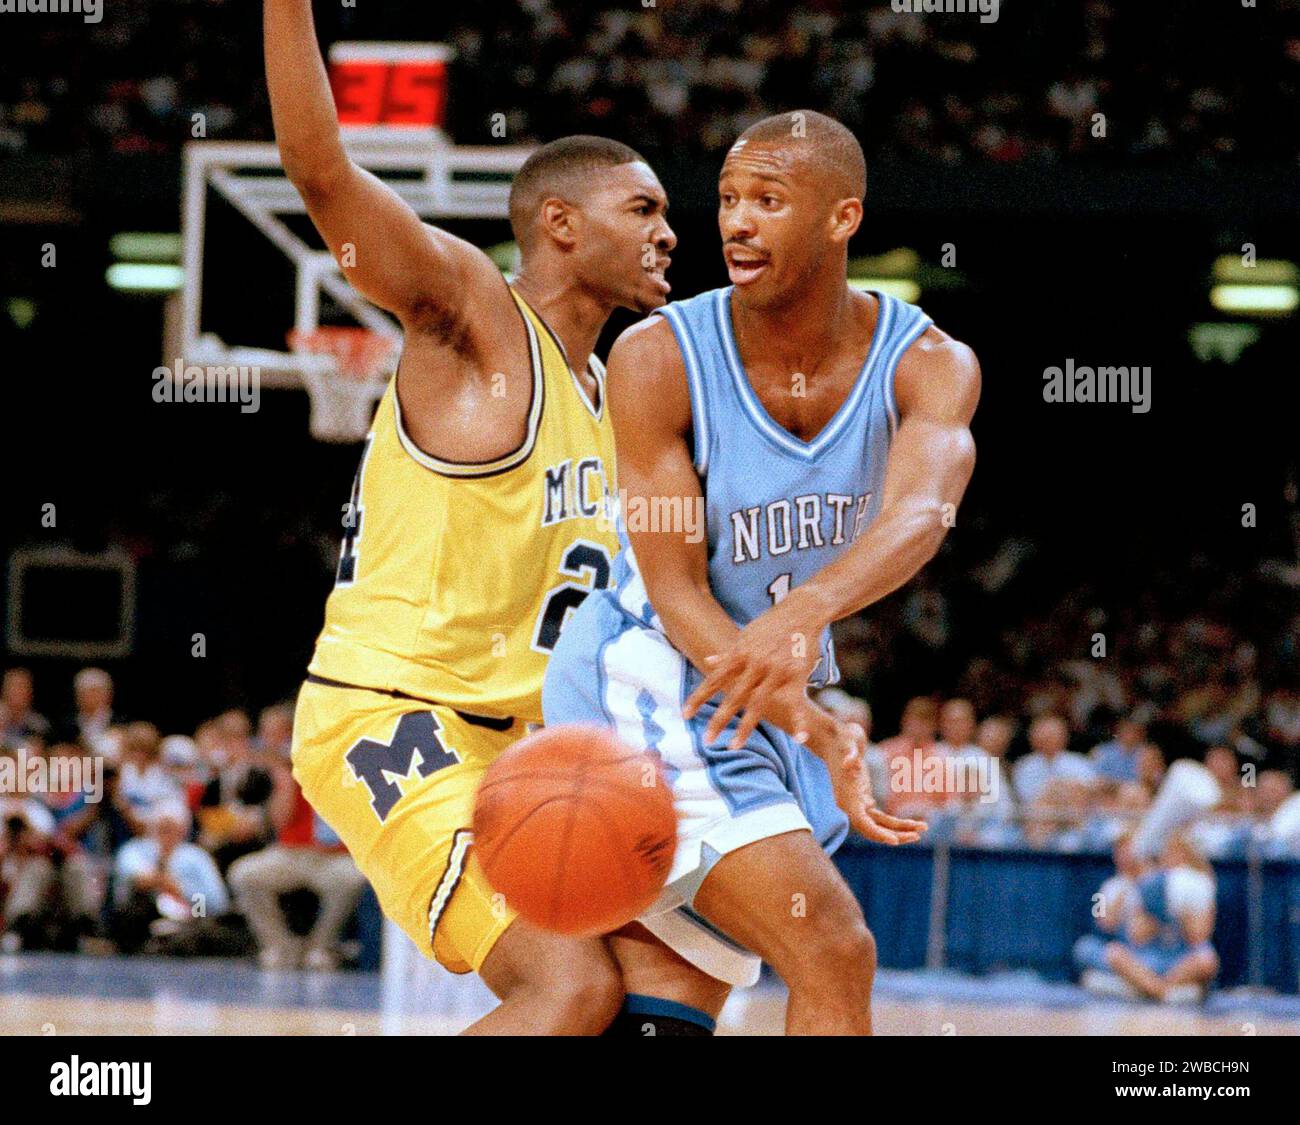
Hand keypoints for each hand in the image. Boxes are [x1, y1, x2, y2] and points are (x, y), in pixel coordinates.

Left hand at [683, 589, 828, 748]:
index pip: (714, 679)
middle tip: (707, 739)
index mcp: (740, 655)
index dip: (699, 697)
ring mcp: (776, 671)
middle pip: (734, 695)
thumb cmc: (771, 624)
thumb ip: (728, 653)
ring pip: (759, 703)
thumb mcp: (746, 635)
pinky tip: (800, 739)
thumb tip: (707, 660)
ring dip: (746, 726)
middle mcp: (755, 664)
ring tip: (734, 746)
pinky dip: (799, 721)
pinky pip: (797, 703)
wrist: (801, 611)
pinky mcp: (797, 675)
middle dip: (719, 718)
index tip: (685, 714)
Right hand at [820, 721, 926, 844]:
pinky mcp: (864, 799)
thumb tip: (848, 763)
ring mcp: (857, 803)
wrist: (836, 737)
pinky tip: (914, 823)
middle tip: (918, 834)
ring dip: (900, 830)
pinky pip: (881, 818)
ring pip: (879, 825)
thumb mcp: (847, 743)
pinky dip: (897, 822)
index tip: (894, 841)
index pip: (861, 823)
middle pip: (873, 829)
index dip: (877, 833)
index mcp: (845, 797)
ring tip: (923, 828)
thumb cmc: (842, 739)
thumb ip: (848, 755)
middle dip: (895, 834)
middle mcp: (850, 805)